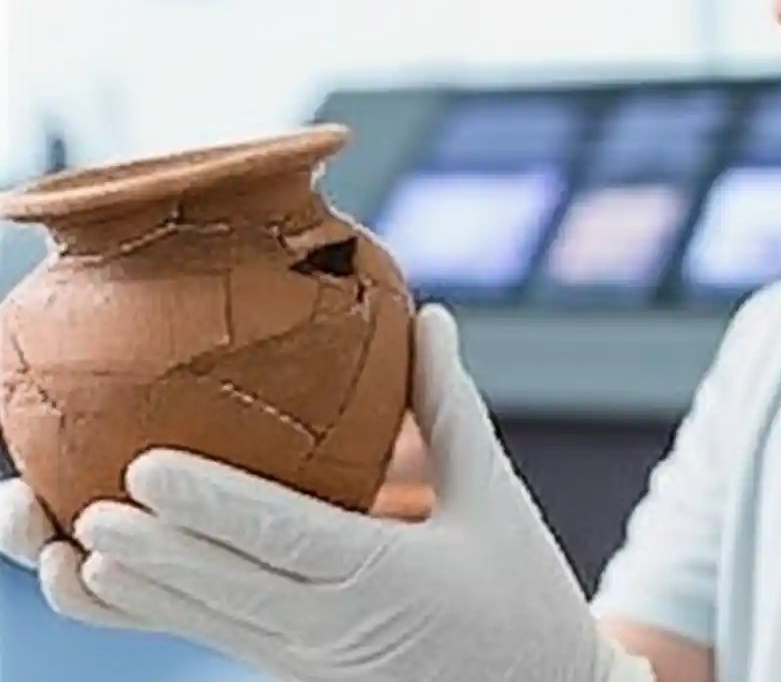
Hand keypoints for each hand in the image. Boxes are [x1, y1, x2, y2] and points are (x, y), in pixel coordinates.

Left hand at [4, 305, 653, 681]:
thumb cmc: (524, 593)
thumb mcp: (494, 497)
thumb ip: (451, 405)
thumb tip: (430, 316)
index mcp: (387, 575)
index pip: (282, 535)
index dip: (211, 504)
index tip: (147, 469)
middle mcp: (337, 626)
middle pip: (225, 587)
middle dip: (150, 552)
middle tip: (84, 509)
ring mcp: (313, 660)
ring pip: (210, 623)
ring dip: (142, 591)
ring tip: (75, 550)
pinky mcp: (303, 674)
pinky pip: (223, 638)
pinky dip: (168, 612)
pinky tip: (125, 585)